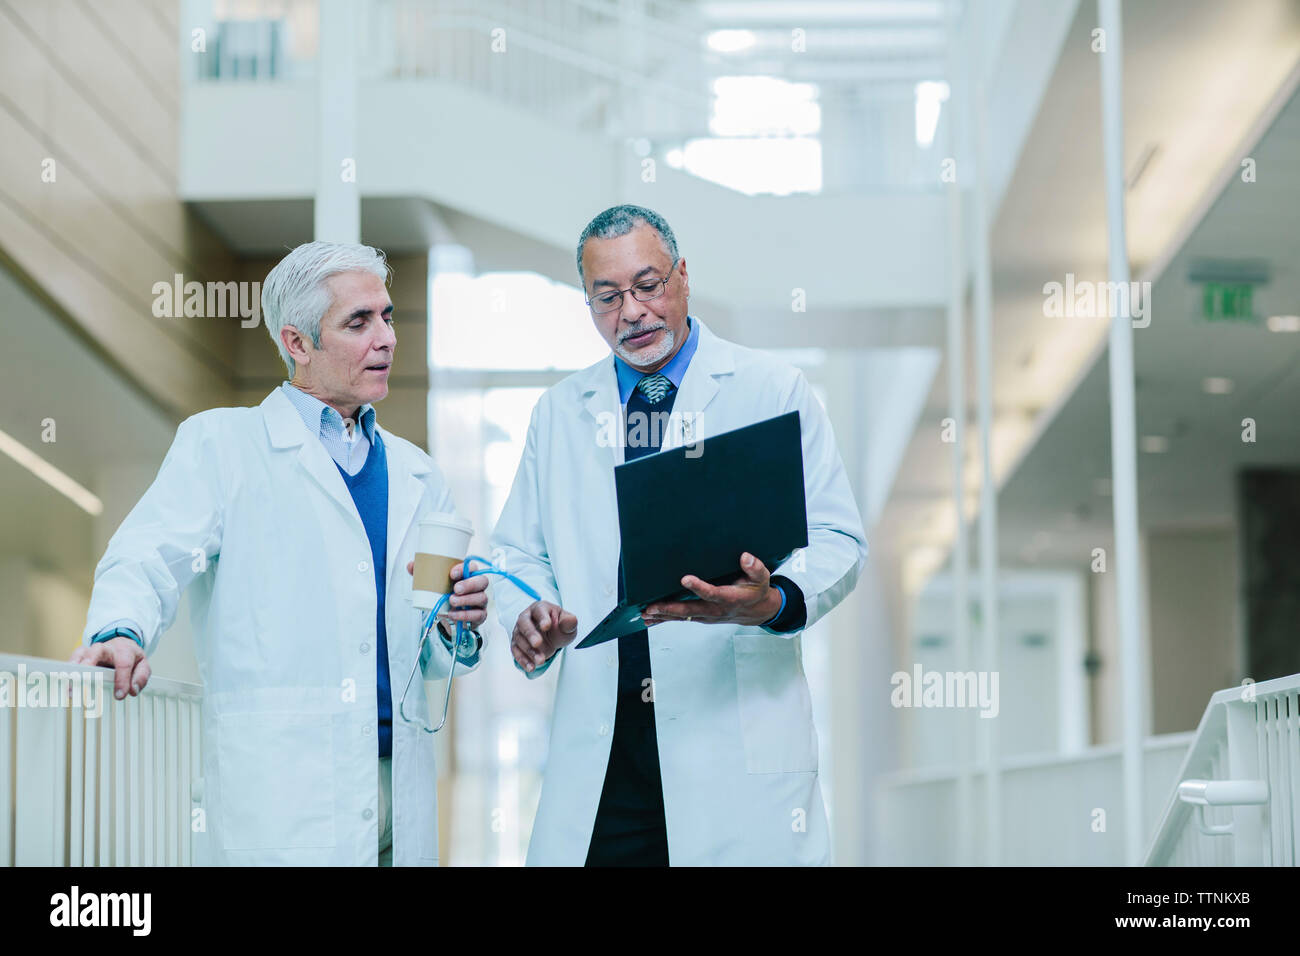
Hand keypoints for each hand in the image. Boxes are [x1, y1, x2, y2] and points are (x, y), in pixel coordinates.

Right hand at [70, 637, 150, 700]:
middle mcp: (105, 648)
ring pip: (80, 655)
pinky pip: (72, 660)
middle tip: (85, 685)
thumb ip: (140, 677)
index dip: (121, 680)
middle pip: (96, 653)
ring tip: (70, 689)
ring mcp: (91, 650)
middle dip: (90, 669)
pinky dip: (67, 672)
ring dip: (74, 671)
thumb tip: (132, 690)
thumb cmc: (130, 657)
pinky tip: (66, 685)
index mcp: (124, 650)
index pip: (123, 664)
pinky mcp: (80, 655)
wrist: (121, 645)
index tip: (120, 695)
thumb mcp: (142, 665)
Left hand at [406, 559, 488, 627]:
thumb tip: (411, 566)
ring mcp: (480, 601)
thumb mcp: (433, 583)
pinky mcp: (480, 615)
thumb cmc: (444, 594)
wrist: (449, 615)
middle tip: (455, 589)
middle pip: (482, 581)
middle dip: (469, 584)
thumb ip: (422, 573)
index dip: (464, 569)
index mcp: (468, 575)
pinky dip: (465, 615)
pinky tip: (453, 614)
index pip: (472, 567)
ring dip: (466, 600)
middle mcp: (478, 586)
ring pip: (482, 598)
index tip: (452, 573)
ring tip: (451, 602)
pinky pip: (478, 615)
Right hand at [511, 601, 577, 672]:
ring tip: (541, 660)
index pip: (539, 610)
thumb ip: (569, 622)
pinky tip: (531, 667)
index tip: (546, 626)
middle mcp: (526, 617)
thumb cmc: (559, 627)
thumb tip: (571, 620)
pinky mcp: (516, 644)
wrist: (552, 637)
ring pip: (520, 640)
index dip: (542, 618)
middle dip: (530, 634)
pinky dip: (523, 660)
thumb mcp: (568, 624)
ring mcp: (519, 631)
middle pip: (524, 623)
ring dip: (529, 651)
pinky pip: (516, 652)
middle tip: (538, 643)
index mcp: (540, 608)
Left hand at [642, 552, 781, 626]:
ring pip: (683, 617)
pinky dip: (665, 619)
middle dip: (670, 608)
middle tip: (651, 606)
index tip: (685, 579)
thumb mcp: (762, 578)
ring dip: (663, 615)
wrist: (757, 611)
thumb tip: (745, 557)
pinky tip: (650, 619)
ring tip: (645, 614)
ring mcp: (707, 615)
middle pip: (690, 610)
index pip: (712, 593)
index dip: (699, 587)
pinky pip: (681, 619)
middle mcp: (716, 609)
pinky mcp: (701, 617)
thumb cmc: (756, 591)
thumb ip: (755, 568)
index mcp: (730, 598)